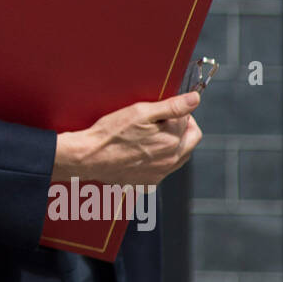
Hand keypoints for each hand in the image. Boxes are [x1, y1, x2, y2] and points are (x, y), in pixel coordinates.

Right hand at [53, 90, 201, 185]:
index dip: (176, 112)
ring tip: (153, 135)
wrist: (88, 157)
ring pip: (180, 156)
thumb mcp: (140, 112)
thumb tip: (194, 99)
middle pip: (191, 140)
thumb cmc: (110, 133)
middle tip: (164, 121)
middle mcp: (170, 160)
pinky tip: (144, 151)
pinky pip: (165, 169)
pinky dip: (161, 159)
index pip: (188, 121)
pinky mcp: (149, 182)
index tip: (162, 110)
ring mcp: (160, 173)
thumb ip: (171, 107)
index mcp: (171, 141)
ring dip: (175, 144)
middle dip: (183, 128)